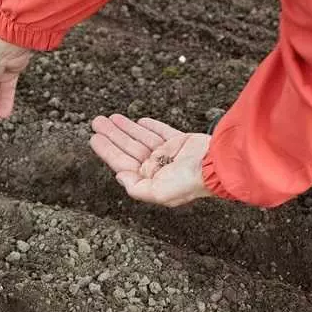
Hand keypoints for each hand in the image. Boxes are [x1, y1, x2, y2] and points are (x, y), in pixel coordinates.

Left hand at [90, 114, 212, 206]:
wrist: (218, 165)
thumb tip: (119, 176)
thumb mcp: (158, 193)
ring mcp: (169, 154)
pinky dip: (150, 126)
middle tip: (96, 122)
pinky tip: (139, 121)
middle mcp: (157, 168)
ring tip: (110, 117)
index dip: (107, 150)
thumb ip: (136, 188)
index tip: (94, 138)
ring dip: (126, 127)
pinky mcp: (182, 142)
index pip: (122, 162)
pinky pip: (161, 132)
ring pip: (141, 138)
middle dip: (112, 135)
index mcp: (150, 180)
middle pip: (128, 148)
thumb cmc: (189, 182)